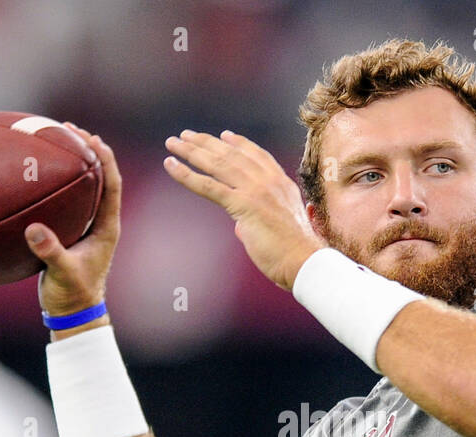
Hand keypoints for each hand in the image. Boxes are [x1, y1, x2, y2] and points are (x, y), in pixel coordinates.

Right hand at [26, 122, 121, 318]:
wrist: (74, 312)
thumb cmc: (73, 295)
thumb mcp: (63, 274)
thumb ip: (51, 252)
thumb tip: (34, 230)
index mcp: (107, 227)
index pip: (112, 184)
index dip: (105, 158)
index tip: (91, 137)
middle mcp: (101, 222)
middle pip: (101, 177)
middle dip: (88, 150)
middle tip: (69, 128)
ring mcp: (87, 226)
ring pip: (85, 186)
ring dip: (73, 163)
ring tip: (56, 139)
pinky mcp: (72, 231)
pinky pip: (68, 199)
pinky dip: (56, 182)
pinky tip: (37, 172)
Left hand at [163, 129, 324, 289]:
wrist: (304, 261)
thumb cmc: (294, 253)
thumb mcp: (281, 227)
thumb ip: (260, 219)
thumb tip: (240, 226)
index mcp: (281, 184)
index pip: (257, 156)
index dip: (239, 144)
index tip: (224, 135)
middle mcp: (268, 181)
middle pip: (232, 154)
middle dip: (207, 143)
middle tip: (186, 135)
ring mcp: (256, 191)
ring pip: (218, 164)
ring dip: (192, 151)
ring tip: (173, 143)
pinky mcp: (243, 205)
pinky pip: (209, 186)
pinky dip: (186, 174)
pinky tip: (171, 165)